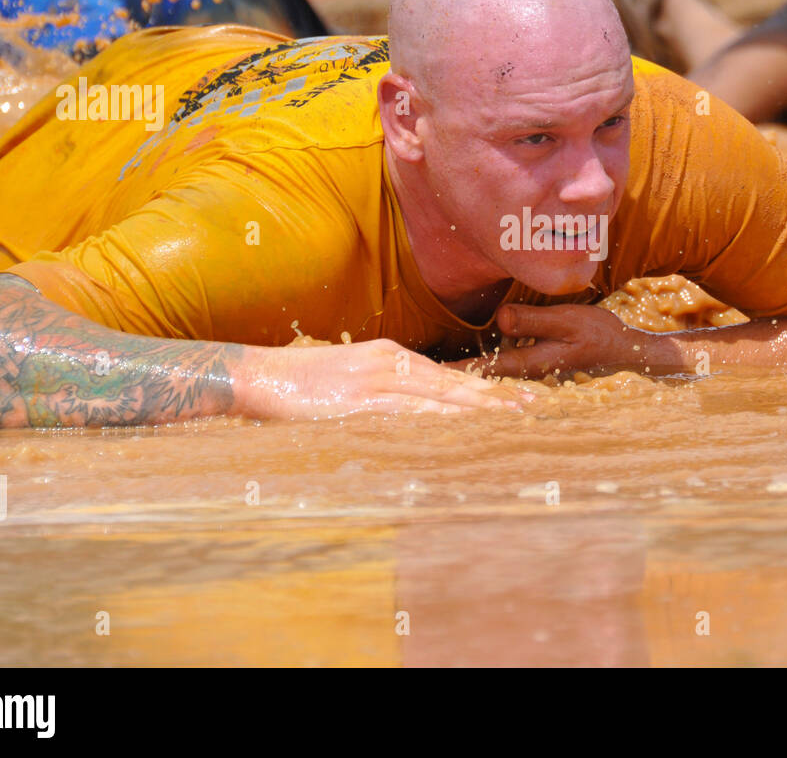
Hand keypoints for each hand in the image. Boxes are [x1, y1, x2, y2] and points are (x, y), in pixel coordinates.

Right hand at [242, 338, 530, 417]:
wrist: (256, 375)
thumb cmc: (298, 381)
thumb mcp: (348, 377)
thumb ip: (380, 391)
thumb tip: (409, 410)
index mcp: (388, 357)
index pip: (446, 375)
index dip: (481, 387)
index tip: (511, 396)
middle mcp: (389, 364)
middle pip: (452, 383)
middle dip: (493, 396)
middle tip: (530, 404)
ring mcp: (376, 382)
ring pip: (439, 397)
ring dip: (477, 408)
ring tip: (510, 417)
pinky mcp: (360, 401)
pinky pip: (408, 413)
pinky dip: (439, 420)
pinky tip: (462, 427)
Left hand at [447, 304, 649, 378]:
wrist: (625, 351)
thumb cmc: (598, 334)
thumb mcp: (568, 321)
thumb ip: (533, 321)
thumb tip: (500, 321)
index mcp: (531, 363)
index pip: (484, 369)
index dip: (455, 371)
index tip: (429, 375)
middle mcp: (527, 371)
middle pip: (482, 376)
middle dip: (454, 376)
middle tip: (420, 376)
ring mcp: (532, 369)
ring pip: (492, 372)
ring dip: (467, 371)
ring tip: (436, 371)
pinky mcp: (536, 362)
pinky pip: (504, 366)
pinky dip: (485, 365)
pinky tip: (471, 363)